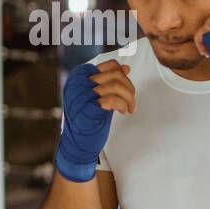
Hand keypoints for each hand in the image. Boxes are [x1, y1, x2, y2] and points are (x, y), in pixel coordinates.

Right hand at [55, 60, 133, 181]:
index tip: (127, 90)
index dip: (125, 78)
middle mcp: (78, 82)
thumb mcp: (100, 95)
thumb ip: (110, 81)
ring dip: (129, 98)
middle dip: (130, 89)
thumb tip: (126, 68)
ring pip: (116, 85)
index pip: (111, 66)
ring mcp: (81, 94)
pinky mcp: (86, 108)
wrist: (79, 142)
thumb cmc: (89, 119)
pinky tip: (122, 111)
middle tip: (132, 102)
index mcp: (80, 75)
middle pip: (116, 75)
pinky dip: (122, 104)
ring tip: (128, 108)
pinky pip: (111, 99)